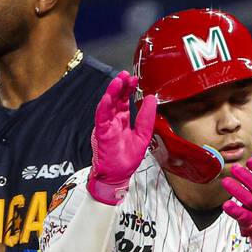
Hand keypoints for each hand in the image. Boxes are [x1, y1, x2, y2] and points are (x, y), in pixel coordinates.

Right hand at [87, 71, 156, 205]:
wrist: (118, 177)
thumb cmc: (127, 160)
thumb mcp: (143, 136)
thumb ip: (147, 118)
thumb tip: (151, 99)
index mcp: (122, 121)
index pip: (124, 101)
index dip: (128, 89)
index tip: (134, 80)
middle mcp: (113, 121)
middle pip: (116, 99)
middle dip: (120, 86)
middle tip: (126, 75)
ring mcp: (106, 126)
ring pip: (107, 105)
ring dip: (112, 92)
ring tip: (118, 80)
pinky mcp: (101, 134)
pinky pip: (101, 117)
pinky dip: (103, 107)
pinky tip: (108, 97)